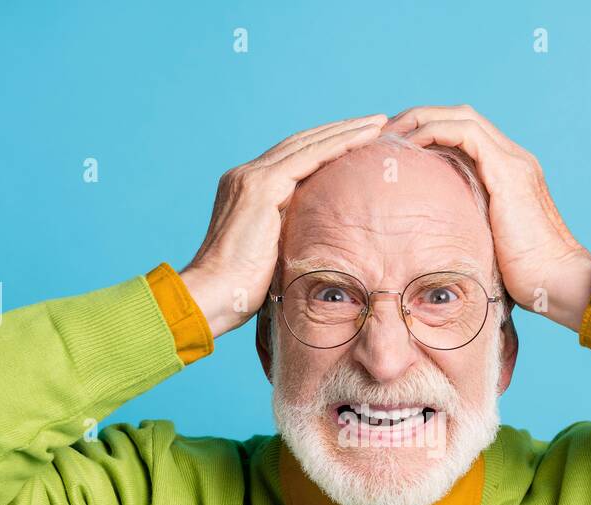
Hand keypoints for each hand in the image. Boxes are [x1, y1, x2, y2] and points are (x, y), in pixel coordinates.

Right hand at [179, 113, 386, 337]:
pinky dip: (338, 145)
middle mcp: (246, 176)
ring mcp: (251, 178)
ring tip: (377, 124)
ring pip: (308, 144)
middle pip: (301, 144)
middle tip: (374, 123)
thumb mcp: (271, 255)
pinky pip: (309, 157)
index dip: (325, 148)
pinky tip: (364, 138)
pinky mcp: (261, 187)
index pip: (293, 160)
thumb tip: (319, 242)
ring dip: (346, 131)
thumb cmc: (241, 290)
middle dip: (339, 131)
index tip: (356, 143)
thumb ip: (289, 236)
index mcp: (246, 191)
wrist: (213, 295)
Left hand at [384, 105, 590, 331]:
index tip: (396, 148)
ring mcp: (514, 161)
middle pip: (460, 117)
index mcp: (508, 174)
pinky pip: (466, 133)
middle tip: (384, 135)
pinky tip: (410, 145)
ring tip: (390, 135)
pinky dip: (434, 131)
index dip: (428, 132)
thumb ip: (465, 229)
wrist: (556, 282)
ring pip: (461, 116)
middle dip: (419, 118)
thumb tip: (429, 244)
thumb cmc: (524, 279)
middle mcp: (514, 159)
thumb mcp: (485, 246)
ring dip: (421, 119)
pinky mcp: (508, 171)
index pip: (464, 134)